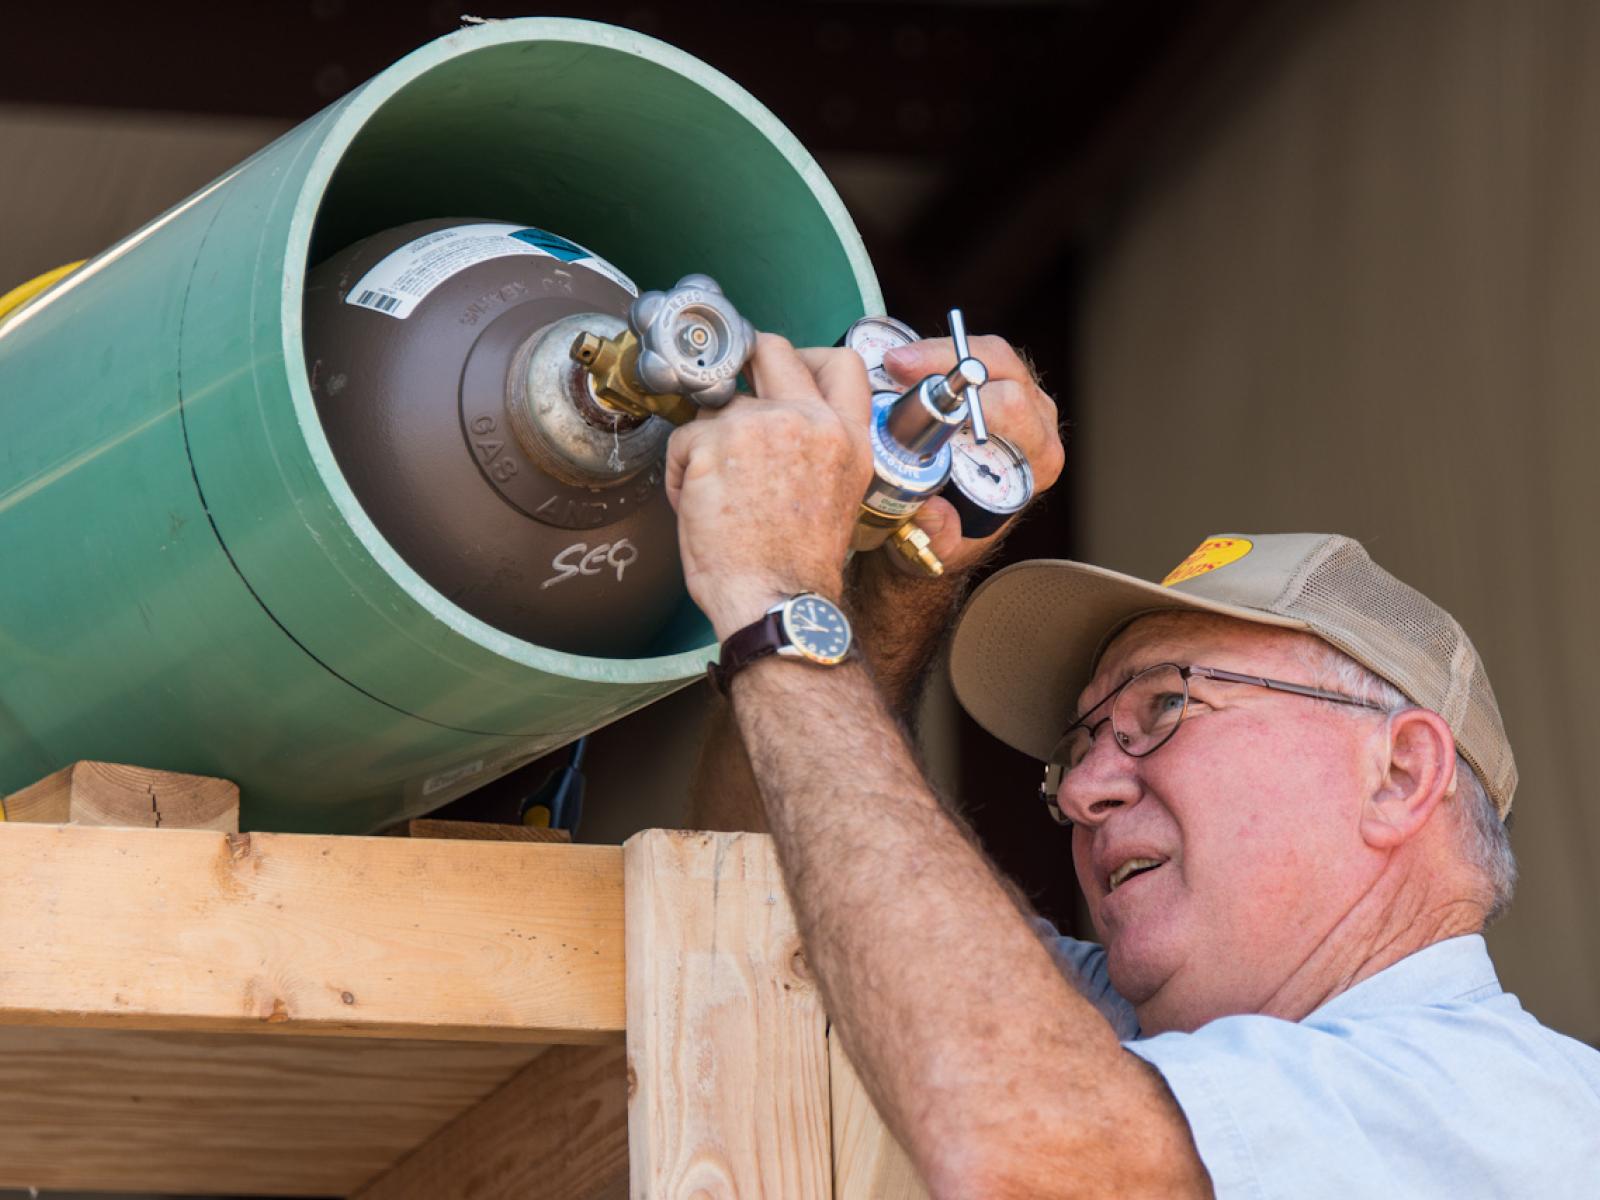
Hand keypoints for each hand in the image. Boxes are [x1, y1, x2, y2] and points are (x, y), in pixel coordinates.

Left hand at [665, 334, 873, 638]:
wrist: (777, 601)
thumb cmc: (798, 567)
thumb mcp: (838, 495)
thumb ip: (818, 446)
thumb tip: (782, 418)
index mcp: (849, 438)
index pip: (842, 361)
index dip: (806, 357)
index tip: (784, 371)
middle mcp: (811, 421)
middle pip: (772, 350)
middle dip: (743, 366)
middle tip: (730, 402)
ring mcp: (763, 425)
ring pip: (717, 403)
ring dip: (708, 439)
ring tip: (718, 490)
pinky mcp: (716, 442)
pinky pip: (684, 439)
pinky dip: (682, 472)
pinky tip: (700, 506)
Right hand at [881, 334, 1063, 573]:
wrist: (941, 531)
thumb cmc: (947, 536)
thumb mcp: (938, 548)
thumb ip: (938, 536)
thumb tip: (933, 509)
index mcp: (1037, 460)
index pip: (1012, 407)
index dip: (966, 393)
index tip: (924, 395)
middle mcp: (1038, 425)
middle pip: (1003, 368)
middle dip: (947, 359)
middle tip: (896, 365)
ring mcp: (1023, 400)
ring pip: (991, 354)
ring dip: (940, 350)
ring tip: (894, 361)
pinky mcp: (998, 386)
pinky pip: (975, 354)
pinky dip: (939, 352)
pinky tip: (904, 361)